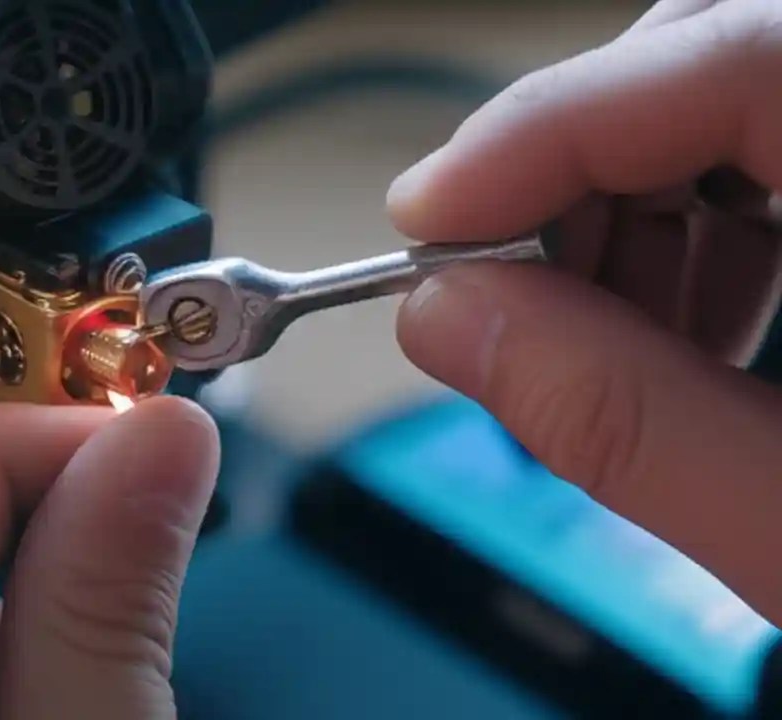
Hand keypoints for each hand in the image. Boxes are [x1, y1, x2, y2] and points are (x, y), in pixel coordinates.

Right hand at [389, 0, 781, 621]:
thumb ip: (619, 421)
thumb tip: (451, 321)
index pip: (737, 55)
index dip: (550, 127)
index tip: (430, 216)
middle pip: (722, 47)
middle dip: (584, 170)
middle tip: (515, 298)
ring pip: (734, 94)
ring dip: (630, 209)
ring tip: (612, 345)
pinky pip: (775, 146)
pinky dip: (693, 228)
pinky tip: (691, 332)